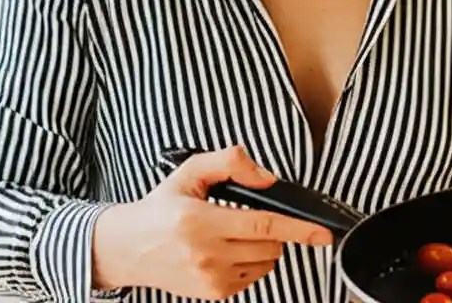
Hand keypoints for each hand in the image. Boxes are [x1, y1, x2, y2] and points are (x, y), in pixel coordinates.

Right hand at [92, 145, 333, 299]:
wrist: (129, 248)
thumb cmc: (159, 209)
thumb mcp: (189, 173)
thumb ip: (229, 163)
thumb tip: (266, 177)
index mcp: (199, 222)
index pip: (263, 226)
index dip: (298, 229)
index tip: (322, 233)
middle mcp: (205, 255)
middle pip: (270, 246)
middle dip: (273, 230)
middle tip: (244, 216)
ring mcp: (210, 280)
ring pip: (266, 263)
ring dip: (264, 247)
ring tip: (233, 233)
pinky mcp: (213, 294)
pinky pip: (253, 277)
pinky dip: (251, 262)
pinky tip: (227, 250)